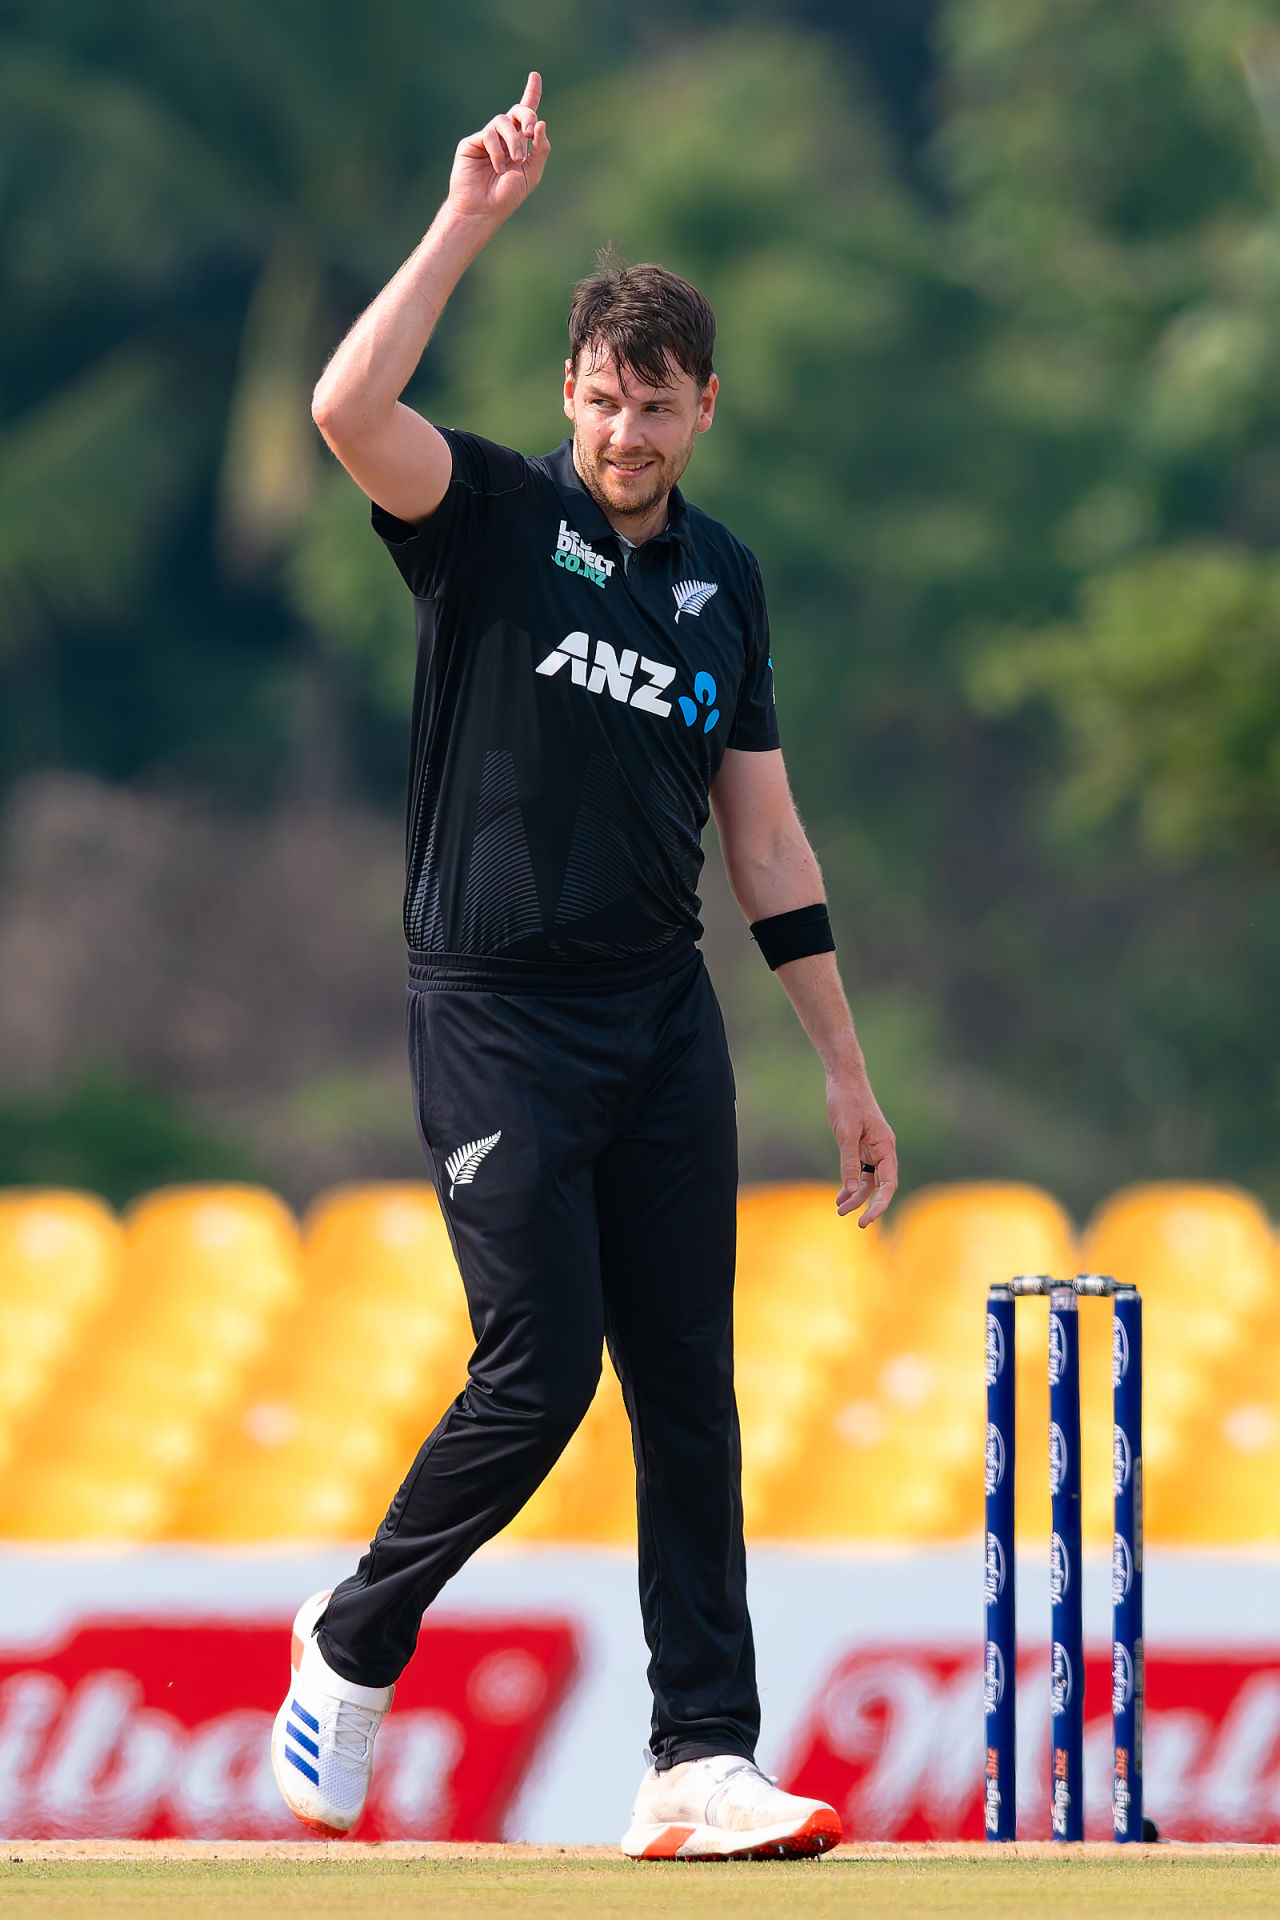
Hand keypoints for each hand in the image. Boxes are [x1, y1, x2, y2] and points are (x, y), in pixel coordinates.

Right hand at [447, 73, 549, 227]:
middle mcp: (503, 137)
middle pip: (517, 111)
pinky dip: (497, 151)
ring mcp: (487, 138)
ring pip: (503, 121)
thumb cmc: (507, 196)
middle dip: (526, 115)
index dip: (531, 93)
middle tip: (529, 131)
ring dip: (513, 140)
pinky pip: (489, 134)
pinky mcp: (472, 142)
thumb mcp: (532, 174)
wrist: (482, 209)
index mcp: (519, 144)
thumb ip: (540, 149)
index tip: (534, 75)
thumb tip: (541, 122)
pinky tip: (497, 166)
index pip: (526, 115)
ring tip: (514, 160)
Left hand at [829, 1071, 897, 1227]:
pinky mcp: (861, 1147)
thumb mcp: (845, 1133)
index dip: (880, 1205)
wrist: (844, 1080)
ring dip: (855, 1197)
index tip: (867, 1220)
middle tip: (857, 1225)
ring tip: (839, 1211)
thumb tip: (850, 1190)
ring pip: (867, 1181)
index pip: (888, 1184)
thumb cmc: (847, 1102)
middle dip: (868, 1205)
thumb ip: (849, 1162)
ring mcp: (872, 1150)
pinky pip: (859, 1171)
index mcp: (885, 1148)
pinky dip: (850, 1184)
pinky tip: (840, 1197)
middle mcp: (882, 1151)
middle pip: (880, 1186)